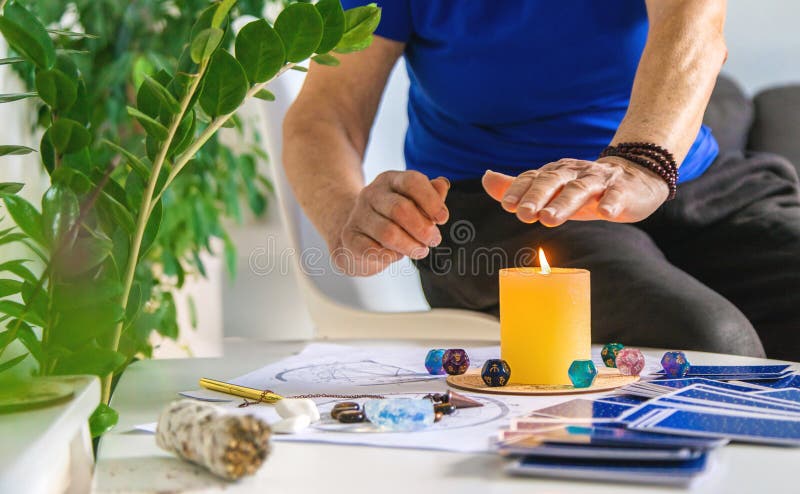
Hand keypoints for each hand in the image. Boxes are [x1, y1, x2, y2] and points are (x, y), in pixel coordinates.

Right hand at [332, 171, 448, 275]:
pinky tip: (396, 255)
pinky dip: (390, 256)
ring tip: (420, 250)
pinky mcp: (350, 237)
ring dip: (410, 246)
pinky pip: (373, 250)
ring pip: (388, 233)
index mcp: (390, 180)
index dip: (431, 201)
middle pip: (400, 209)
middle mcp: (371, 193)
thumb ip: (431, 195)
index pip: (412, 181)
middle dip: (423, 229)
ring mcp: (358, 215)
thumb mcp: (415, 203)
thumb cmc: (394, 219)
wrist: (358, 236)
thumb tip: (442, 185)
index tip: (443, 219)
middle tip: (434, 240)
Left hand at [481, 156, 668, 225]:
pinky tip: (605, 212)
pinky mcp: (624, 190)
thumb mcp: (552, 189)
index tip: (506, 205)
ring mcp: (599, 180)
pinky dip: (611, 202)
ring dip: (564, 203)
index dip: (519, 190)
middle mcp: (574, 173)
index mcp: (555, 173)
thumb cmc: (585, 189)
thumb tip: (486, 179)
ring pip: (580, 189)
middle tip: (523, 214)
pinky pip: (617, 195)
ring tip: (549, 219)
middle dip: (536, 197)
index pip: (533, 178)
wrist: (635, 178)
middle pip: (553, 182)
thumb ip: (519, 186)